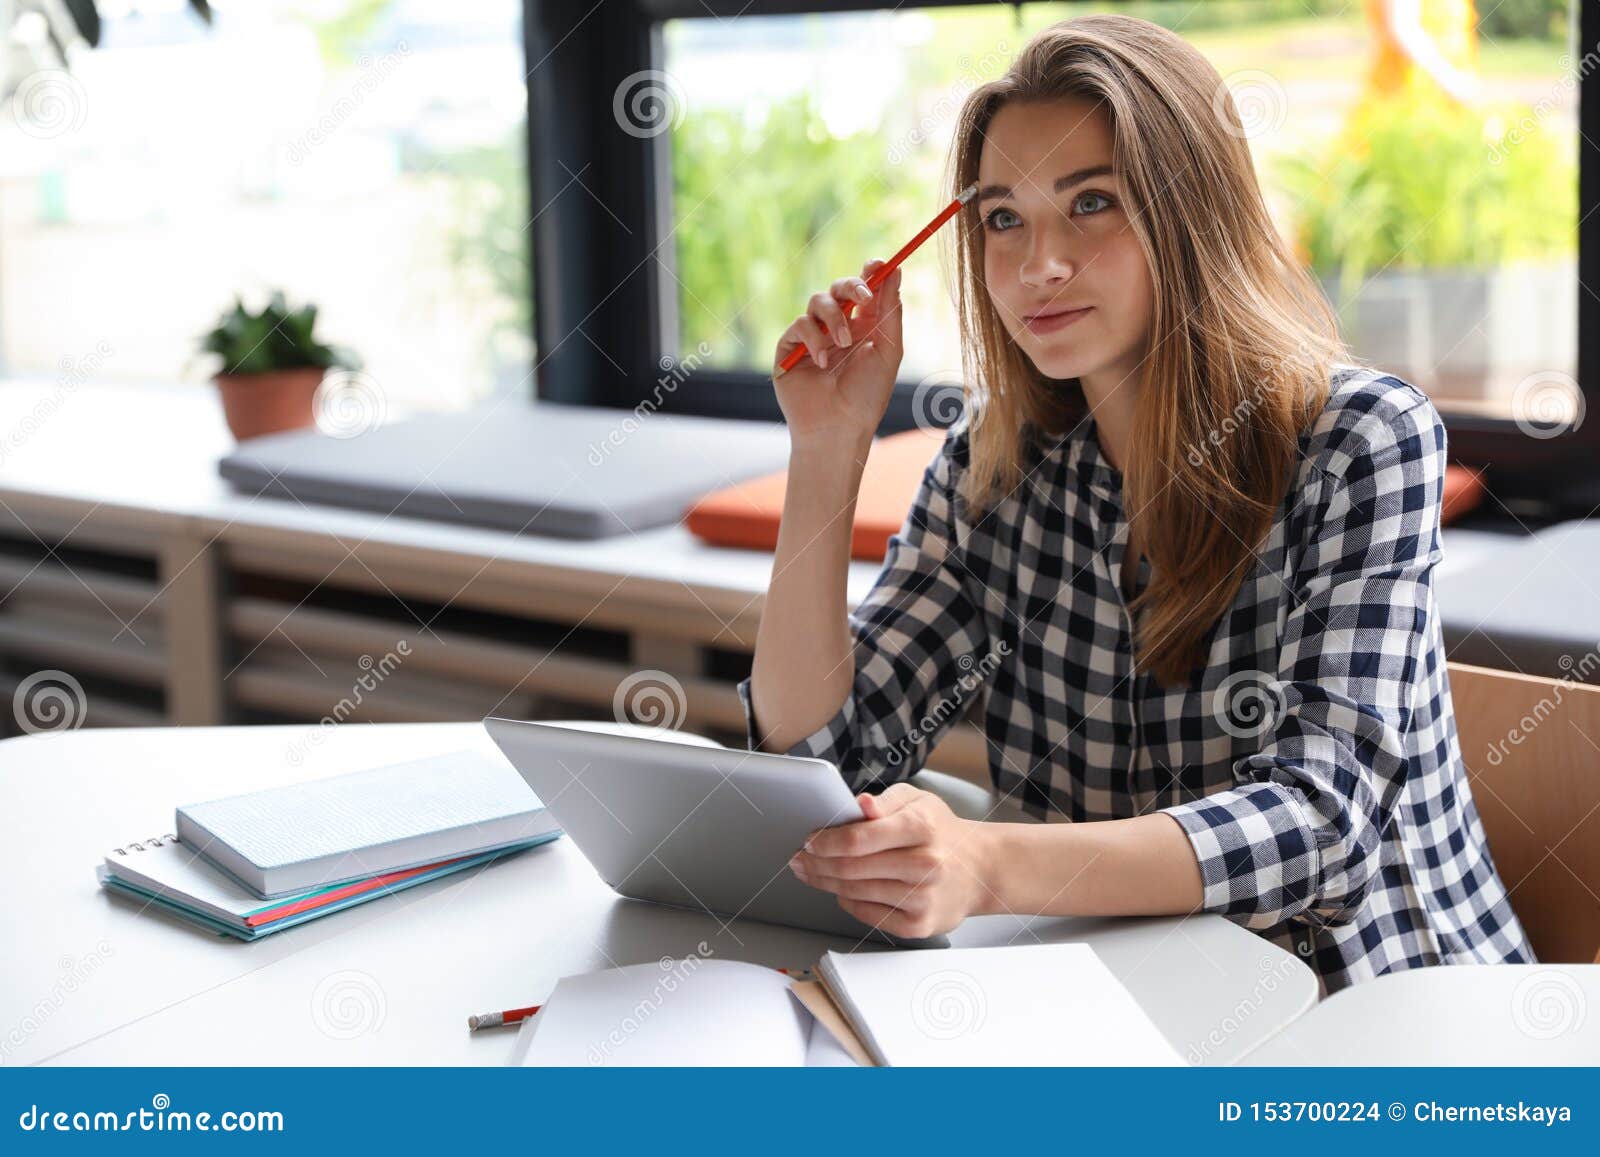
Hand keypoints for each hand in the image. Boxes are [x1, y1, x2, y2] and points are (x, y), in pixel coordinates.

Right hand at [771, 258, 903, 447]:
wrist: (839, 427)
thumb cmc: (867, 396)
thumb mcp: (887, 350)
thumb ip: (890, 311)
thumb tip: (894, 269)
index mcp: (863, 327)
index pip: (864, 290)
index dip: (870, 273)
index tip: (879, 263)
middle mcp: (837, 328)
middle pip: (839, 288)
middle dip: (852, 286)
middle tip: (864, 297)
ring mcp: (812, 337)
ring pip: (818, 301)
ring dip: (834, 318)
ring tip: (844, 344)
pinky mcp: (789, 347)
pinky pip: (800, 325)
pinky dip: (814, 339)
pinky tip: (822, 362)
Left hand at [787, 783, 990, 939]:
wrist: (980, 869)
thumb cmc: (940, 831)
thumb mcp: (917, 801)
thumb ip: (884, 801)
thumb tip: (858, 804)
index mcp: (922, 827)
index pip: (859, 838)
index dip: (826, 841)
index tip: (809, 840)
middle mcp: (925, 865)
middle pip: (851, 869)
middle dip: (817, 864)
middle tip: (800, 859)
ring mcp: (922, 898)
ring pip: (854, 893)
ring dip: (825, 883)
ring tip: (811, 872)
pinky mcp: (919, 925)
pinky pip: (867, 915)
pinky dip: (848, 902)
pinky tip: (841, 891)